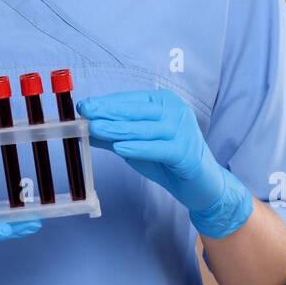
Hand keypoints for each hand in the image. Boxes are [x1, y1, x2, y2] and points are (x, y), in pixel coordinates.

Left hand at [79, 89, 253, 237]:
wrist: (201, 184)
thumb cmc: (168, 159)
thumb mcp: (137, 145)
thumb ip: (115, 135)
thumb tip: (86, 127)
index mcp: (165, 103)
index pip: (131, 100)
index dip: (107, 102)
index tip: (84, 105)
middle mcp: (176, 111)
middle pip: (137, 110)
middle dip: (109, 111)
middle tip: (86, 111)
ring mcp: (183, 131)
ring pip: (145, 128)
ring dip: (118, 128)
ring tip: (95, 128)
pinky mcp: (186, 152)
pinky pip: (158, 149)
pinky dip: (138, 148)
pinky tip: (120, 148)